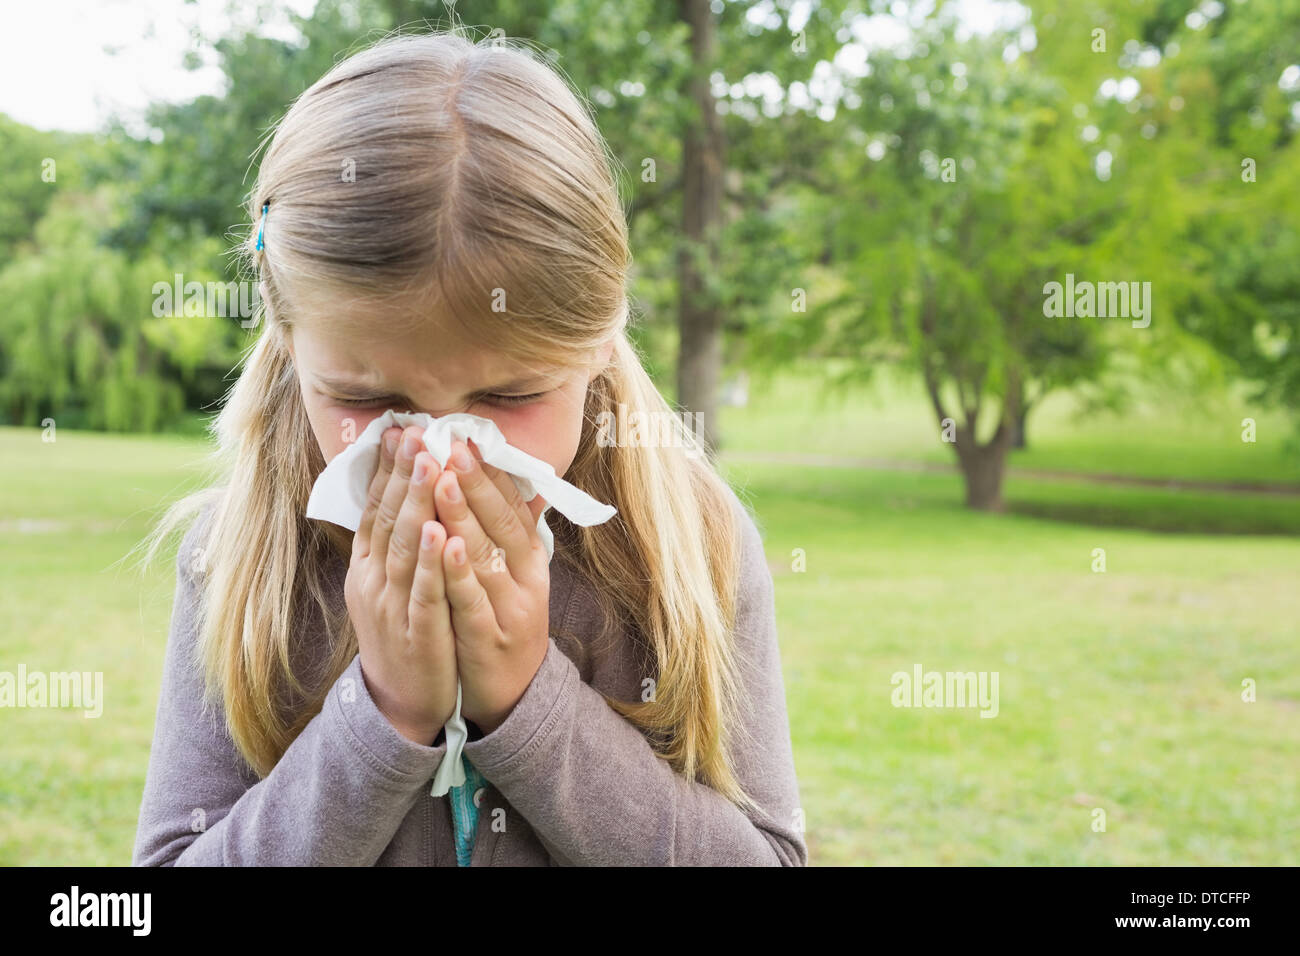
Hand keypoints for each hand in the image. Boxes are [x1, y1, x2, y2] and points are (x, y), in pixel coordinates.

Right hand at [345, 424, 458, 745]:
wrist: (401, 706)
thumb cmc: (405, 634)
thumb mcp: (395, 584)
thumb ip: (402, 541)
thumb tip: (416, 493)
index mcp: (367, 567)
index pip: (375, 509)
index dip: (387, 470)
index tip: (399, 431)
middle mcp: (373, 581)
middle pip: (387, 519)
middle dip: (402, 473)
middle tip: (415, 432)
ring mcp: (392, 607)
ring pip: (403, 549)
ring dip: (415, 504)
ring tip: (428, 465)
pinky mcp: (416, 633)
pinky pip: (423, 593)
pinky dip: (430, 562)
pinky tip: (438, 532)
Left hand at [434, 438, 550, 733]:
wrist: (512, 697)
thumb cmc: (504, 625)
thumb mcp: (516, 578)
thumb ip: (514, 534)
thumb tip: (522, 485)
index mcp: (530, 561)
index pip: (512, 507)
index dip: (491, 473)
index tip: (467, 438)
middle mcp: (525, 579)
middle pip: (500, 523)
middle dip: (474, 481)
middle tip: (450, 443)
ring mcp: (509, 609)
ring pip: (485, 555)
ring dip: (463, 514)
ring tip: (441, 477)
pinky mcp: (488, 638)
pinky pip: (472, 600)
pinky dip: (460, 571)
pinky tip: (446, 543)